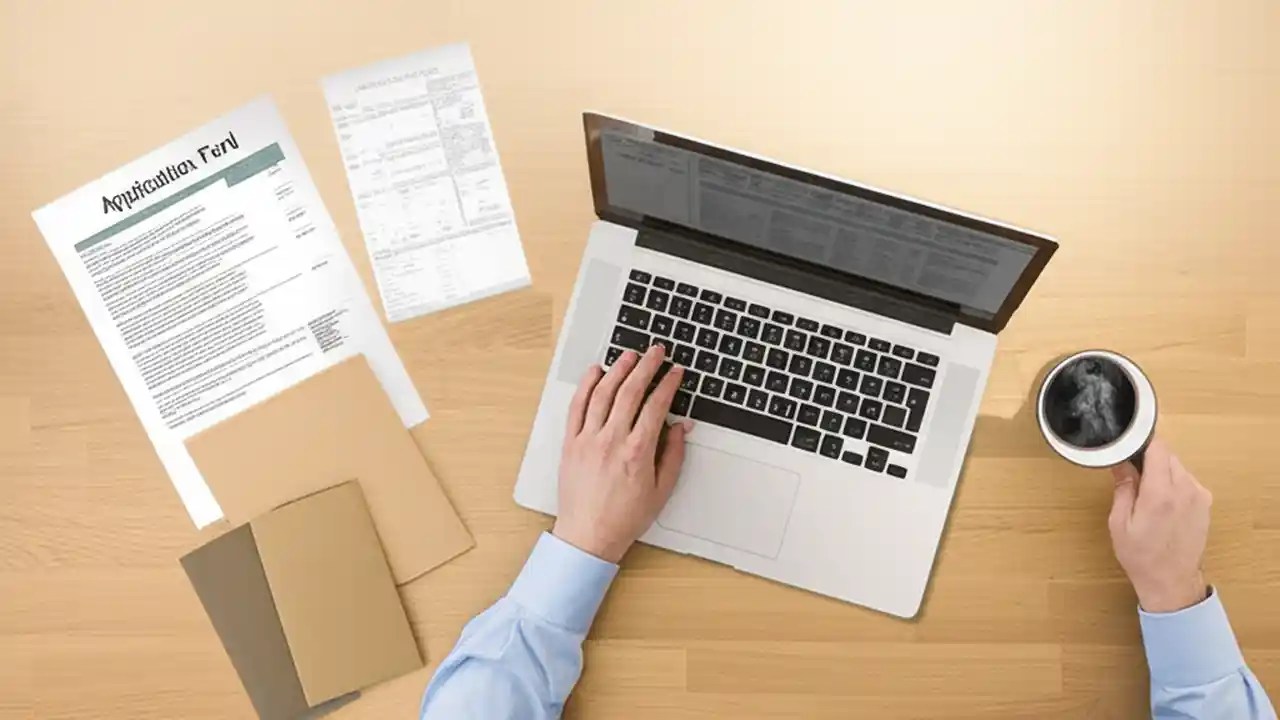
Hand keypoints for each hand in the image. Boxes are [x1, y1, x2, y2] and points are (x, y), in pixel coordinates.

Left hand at [552, 346, 690, 562]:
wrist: (588, 536)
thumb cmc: (624, 517)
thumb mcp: (662, 489)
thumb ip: (673, 453)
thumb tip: (681, 425)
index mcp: (637, 452)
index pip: (656, 405)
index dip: (668, 384)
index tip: (676, 372)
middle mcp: (611, 440)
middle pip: (630, 392)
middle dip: (646, 367)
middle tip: (656, 352)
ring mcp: (588, 440)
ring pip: (603, 393)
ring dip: (618, 369)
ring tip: (629, 355)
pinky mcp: (571, 443)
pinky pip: (577, 406)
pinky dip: (586, 385)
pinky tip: (596, 372)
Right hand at [1108, 438, 1211, 612]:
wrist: (1172, 580)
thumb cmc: (1141, 555)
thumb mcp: (1119, 522)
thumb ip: (1123, 487)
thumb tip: (1122, 462)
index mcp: (1160, 494)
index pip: (1158, 449)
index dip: (1142, 442)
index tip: (1128, 446)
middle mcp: (1185, 490)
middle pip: (1168, 456)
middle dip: (1149, 458)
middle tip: (1132, 474)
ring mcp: (1199, 496)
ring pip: (1178, 467)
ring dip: (1162, 471)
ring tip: (1147, 492)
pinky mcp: (1205, 503)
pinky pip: (1187, 480)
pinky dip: (1173, 482)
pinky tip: (1162, 501)